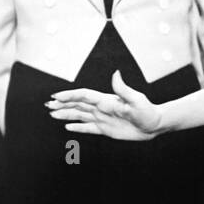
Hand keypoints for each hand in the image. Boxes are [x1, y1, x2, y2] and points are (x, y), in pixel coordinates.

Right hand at [47, 71, 163, 140]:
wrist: (155, 124)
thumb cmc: (148, 111)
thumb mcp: (136, 100)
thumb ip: (123, 89)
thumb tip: (116, 74)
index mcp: (107, 100)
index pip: (84, 96)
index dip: (70, 96)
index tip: (56, 96)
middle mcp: (102, 108)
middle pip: (78, 105)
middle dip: (62, 104)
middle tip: (47, 104)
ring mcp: (103, 118)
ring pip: (80, 115)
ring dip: (66, 114)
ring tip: (52, 113)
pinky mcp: (106, 129)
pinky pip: (88, 128)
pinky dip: (78, 127)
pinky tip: (68, 127)